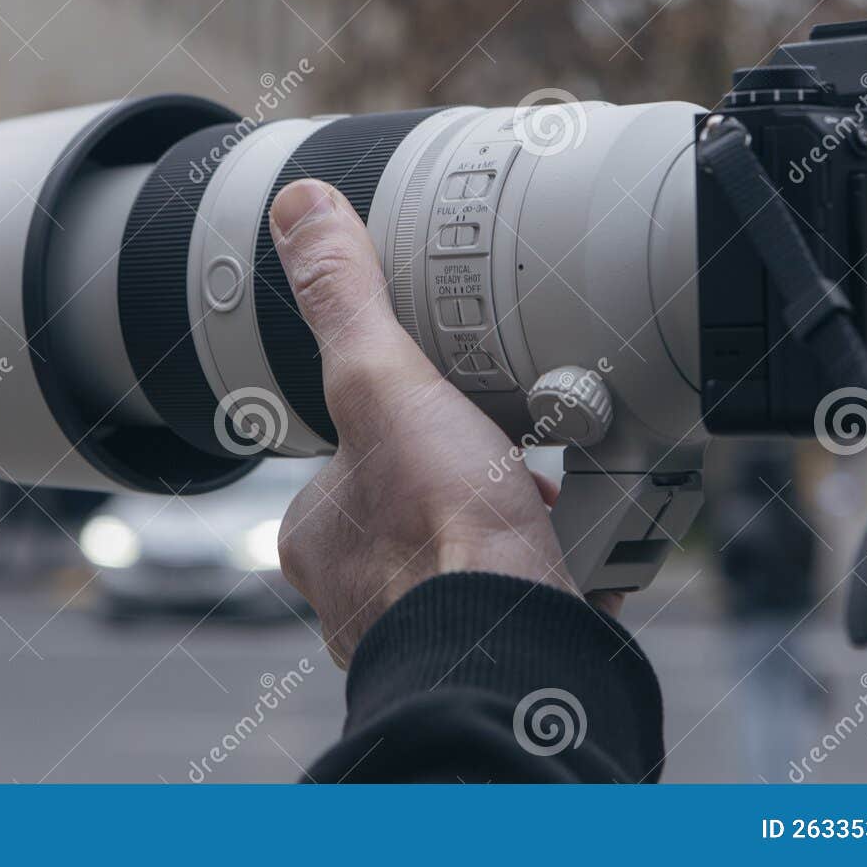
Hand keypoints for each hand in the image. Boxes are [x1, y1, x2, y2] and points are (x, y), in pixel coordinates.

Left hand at [267, 179, 600, 666]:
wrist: (512, 646)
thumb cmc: (439, 531)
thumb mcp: (384, 383)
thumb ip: (346, 299)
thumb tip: (298, 210)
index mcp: (315, 533)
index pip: (350, 456)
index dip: (403, 424)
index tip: (445, 411)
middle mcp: (352, 593)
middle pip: (409, 506)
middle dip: (460, 479)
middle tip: (508, 455)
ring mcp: (416, 632)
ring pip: (457, 559)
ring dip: (500, 531)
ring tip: (546, 502)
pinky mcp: (482, 657)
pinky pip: (506, 605)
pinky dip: (537, 578)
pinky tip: (568, 557)